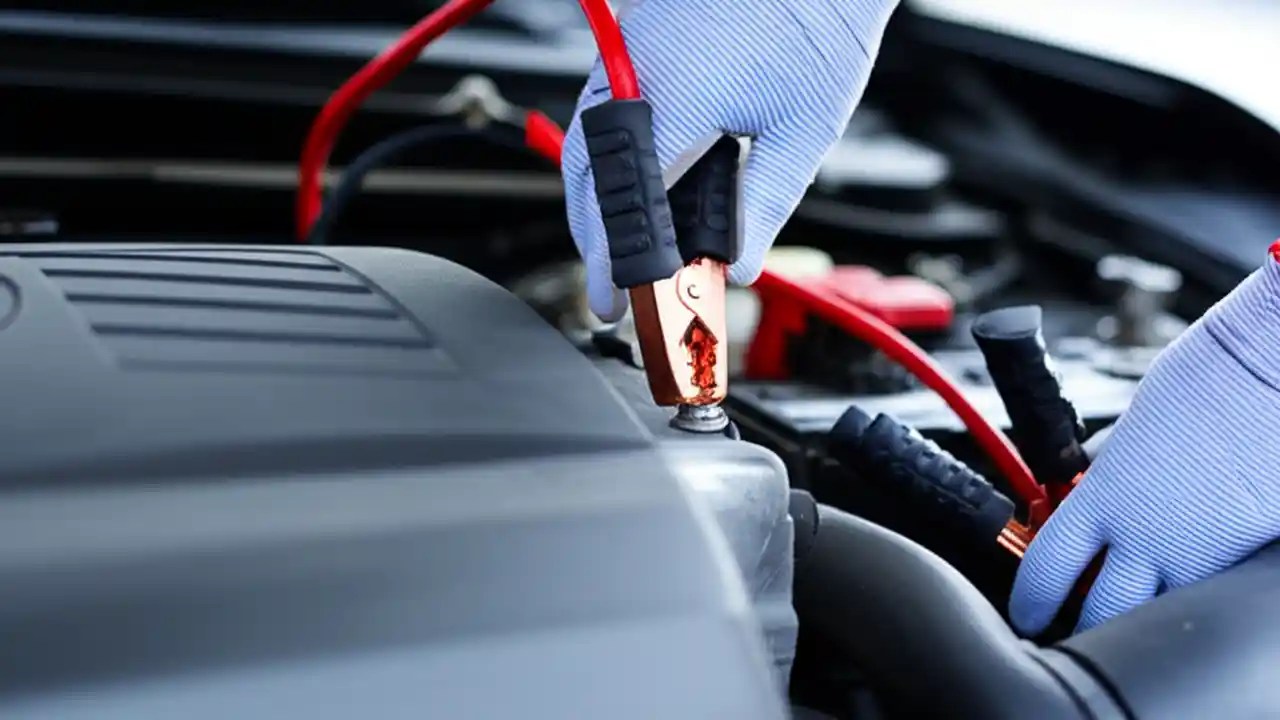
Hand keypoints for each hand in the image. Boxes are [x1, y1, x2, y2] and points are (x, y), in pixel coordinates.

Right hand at [562, 0, 899, 319]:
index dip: (618, 260)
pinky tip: (634, 182)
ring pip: (585, 139)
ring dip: (596, 196)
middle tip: (610, 285)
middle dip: (592, 237)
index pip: (629, 203)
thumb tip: (738, 265)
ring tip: (619, 244)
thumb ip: (765, 203)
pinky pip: (601, 107)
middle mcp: (637, 70)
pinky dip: (608, 153)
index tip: (614, 300)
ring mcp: (627, 48)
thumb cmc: (821, 17)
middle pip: (586, 174)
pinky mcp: (632, 36)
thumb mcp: (805, 127)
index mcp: (677, 97)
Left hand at [1010, 258, 1279, 634]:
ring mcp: (1205, 556)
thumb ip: (1108, 466)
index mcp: (1104, 499)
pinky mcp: (1248, 557)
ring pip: (1161, 612)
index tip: (1028, 611)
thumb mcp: (1134, 424)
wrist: (1274, 369)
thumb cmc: (1208, 379)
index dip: (1031, 601)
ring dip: (1145, 606)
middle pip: (1101, 614)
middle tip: (1079, 618)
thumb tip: (1085, 478)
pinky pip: (1212, 589)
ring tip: (1138, 593)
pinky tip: (1195, 566)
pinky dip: (1196, 587)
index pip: (1046, 571)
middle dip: (1087, 620)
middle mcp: (1150, 538)